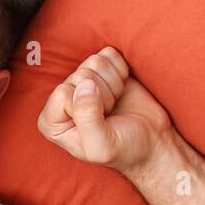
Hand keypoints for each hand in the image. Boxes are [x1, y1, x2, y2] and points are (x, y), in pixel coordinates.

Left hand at [37, 46, 172, 173]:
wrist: (152, 141)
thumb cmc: (124, 149)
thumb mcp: (102, 146)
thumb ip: (87, 119)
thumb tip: (85, 85)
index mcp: (52, 122)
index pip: (62, 93)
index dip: (87, 105)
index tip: (100, 122)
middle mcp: (63, 99)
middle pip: (80, 75)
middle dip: (103, 95)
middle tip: (110, 114)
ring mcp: (82, 82)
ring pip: (95, 62)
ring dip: (113, 84)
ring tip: (115, 104)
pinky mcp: (102, 68)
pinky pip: (109, 54)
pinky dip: (121, 71)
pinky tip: (121, 90)